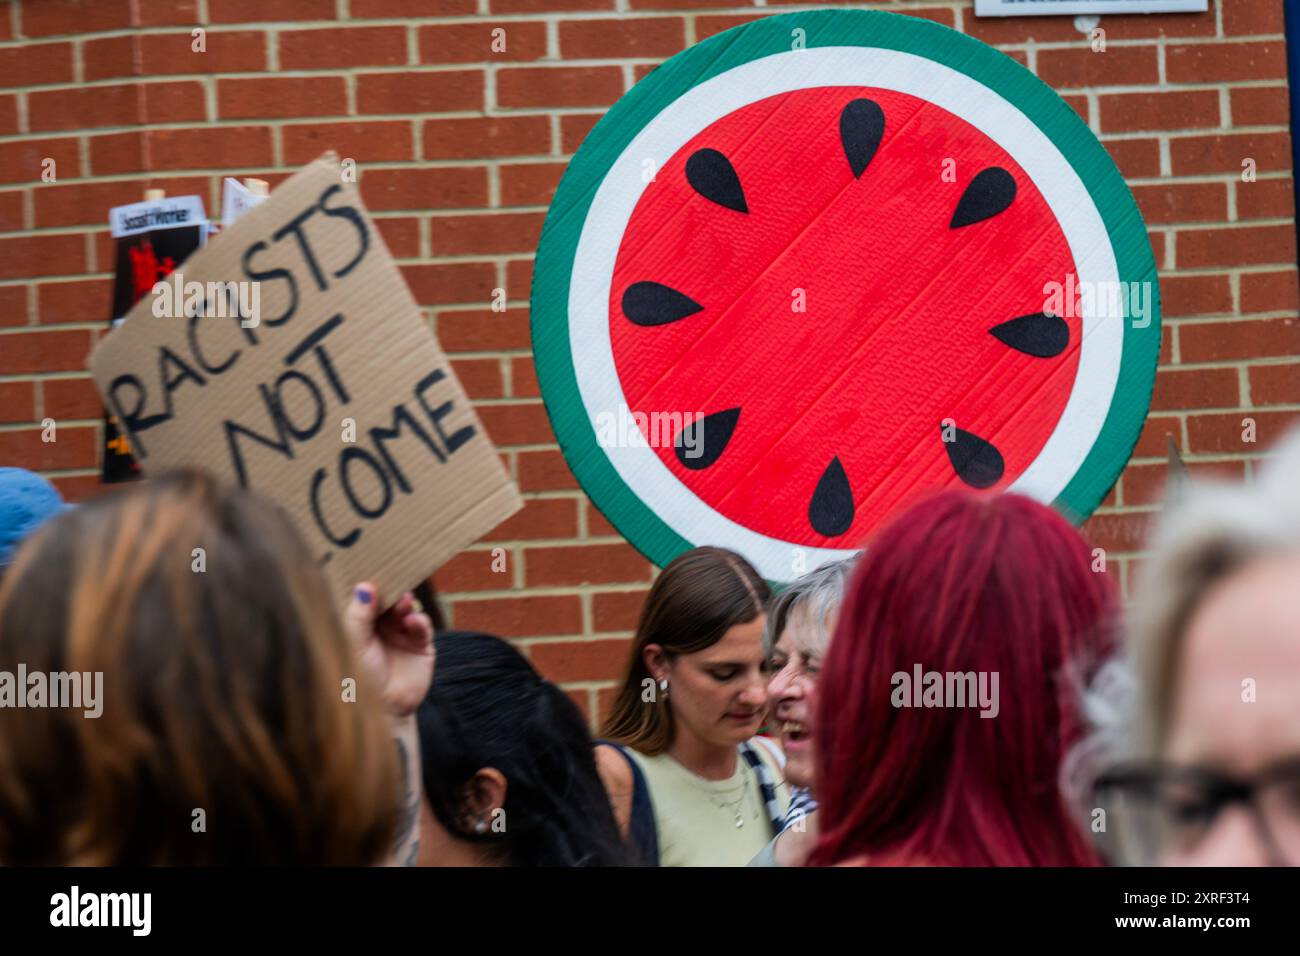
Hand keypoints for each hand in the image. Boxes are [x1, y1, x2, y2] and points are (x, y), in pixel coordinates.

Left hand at [345, 583, 434, 716]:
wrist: (383, 711)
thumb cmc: (358, 679)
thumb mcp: (354, 644)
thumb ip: (359, 615)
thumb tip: (364, 586)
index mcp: (360, 625)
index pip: (366, 598)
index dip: (369, 585)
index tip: (372, 568)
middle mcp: (381, 627)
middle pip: (389, 600)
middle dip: (391, 590)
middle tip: (393, 579)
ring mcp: (402, 635)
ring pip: (407, 608)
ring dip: (405, 603)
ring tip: (403, 602)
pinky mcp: (422, 645)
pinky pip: (423, 626)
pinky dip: (419, 620)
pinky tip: (412, 621)